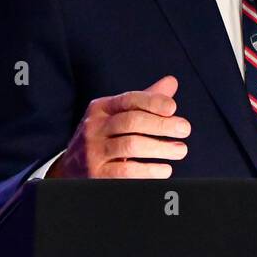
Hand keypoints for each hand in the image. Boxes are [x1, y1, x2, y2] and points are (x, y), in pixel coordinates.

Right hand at [48, 75, 189, 178]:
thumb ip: (145, 101)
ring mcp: (93, 152)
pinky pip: (126, 171)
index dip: (153, 101)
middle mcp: (93, 128)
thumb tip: (171, 81)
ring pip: (130, 145)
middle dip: (162, 124)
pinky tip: (165, 169)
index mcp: (100, 108)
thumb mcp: (119, 116)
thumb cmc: (105, 138)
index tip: (174, 108)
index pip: (129, 99)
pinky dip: (149, 171)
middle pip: (132, 121)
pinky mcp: (96, 175)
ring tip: (181, 150)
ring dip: (160, 148)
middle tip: (185, 129)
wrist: (71, 170)